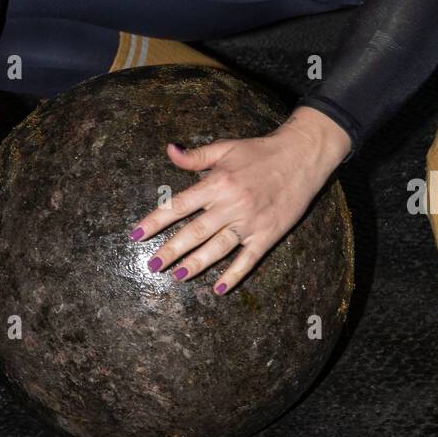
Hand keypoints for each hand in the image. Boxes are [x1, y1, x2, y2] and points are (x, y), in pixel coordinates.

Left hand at [127, 109, 349, 293]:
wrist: (302, 156)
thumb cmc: (260, 151)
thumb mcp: (226, 147)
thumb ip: (196, 156)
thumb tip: (169, 151)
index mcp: (217, 183)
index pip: (179, 205)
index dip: (155, 221)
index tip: (135, 234)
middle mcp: (231, 205)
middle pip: (194, 232)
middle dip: (170, 250)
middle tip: (152, 264)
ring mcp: (250, 223)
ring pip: (217, 249)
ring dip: (196, 264)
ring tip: (176, 276)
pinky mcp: (267, 235)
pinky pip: (248, 261)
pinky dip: (233, 276)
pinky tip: (219, 289)